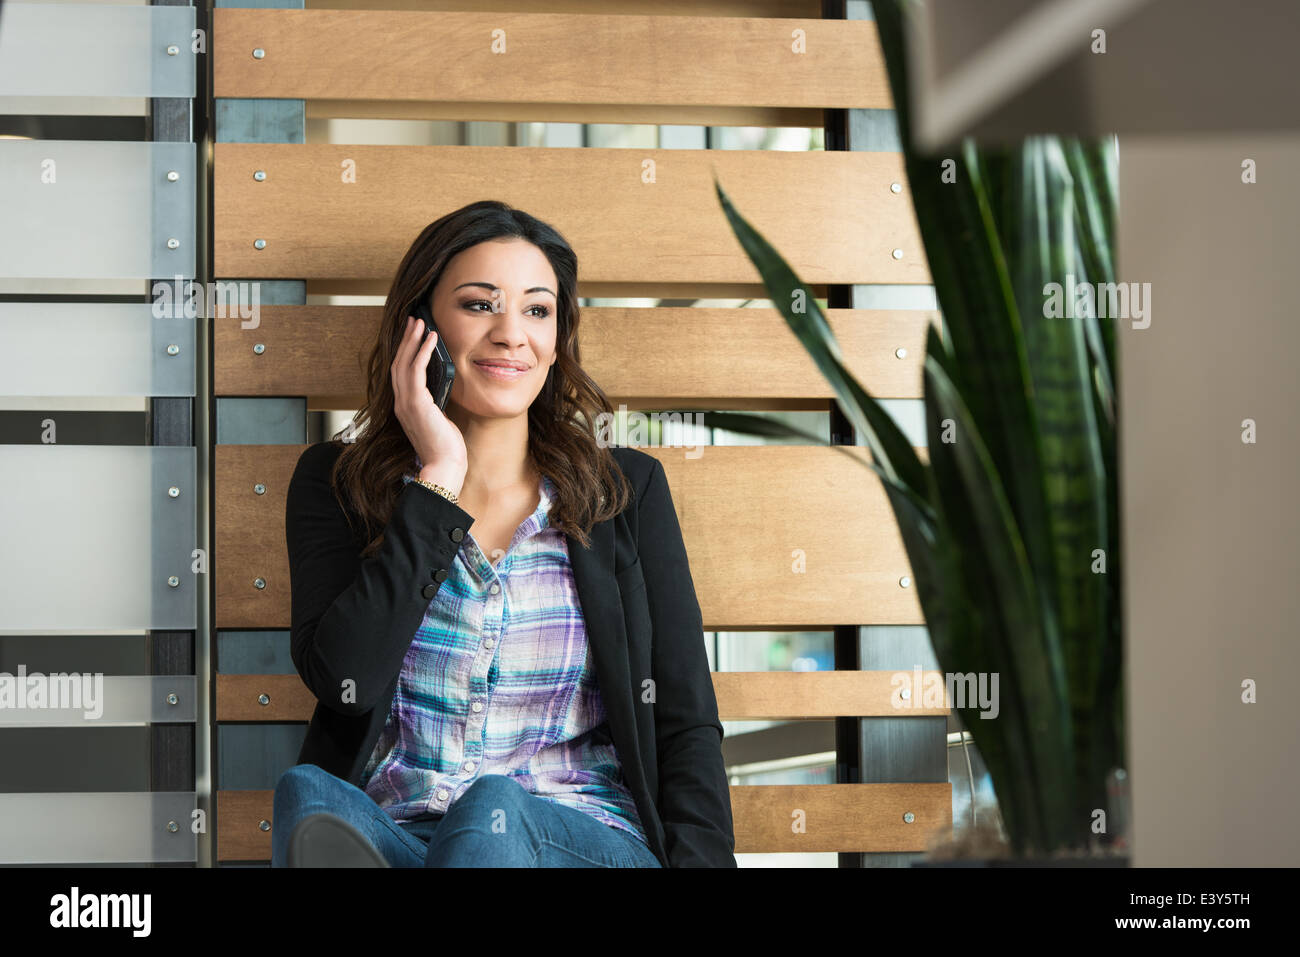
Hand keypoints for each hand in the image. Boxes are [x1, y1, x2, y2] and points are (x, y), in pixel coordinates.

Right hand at [391, 315, 466, 493]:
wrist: (444, 466)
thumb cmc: (445, 448)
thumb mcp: (440, 420)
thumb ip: (436, 405)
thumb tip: (443, 389)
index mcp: (405, 408)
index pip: (401, 374)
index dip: (405, 353)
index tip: (412, 336)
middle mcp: (400, 404)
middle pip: (398, 364)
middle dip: (406, 340)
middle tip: (413, 321)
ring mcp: (405, 403)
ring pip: (404, 363)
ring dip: (412, 340)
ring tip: (420, 323)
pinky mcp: (416, 404)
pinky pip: (416, 370)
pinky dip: (422, 352)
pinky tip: (431, 339)